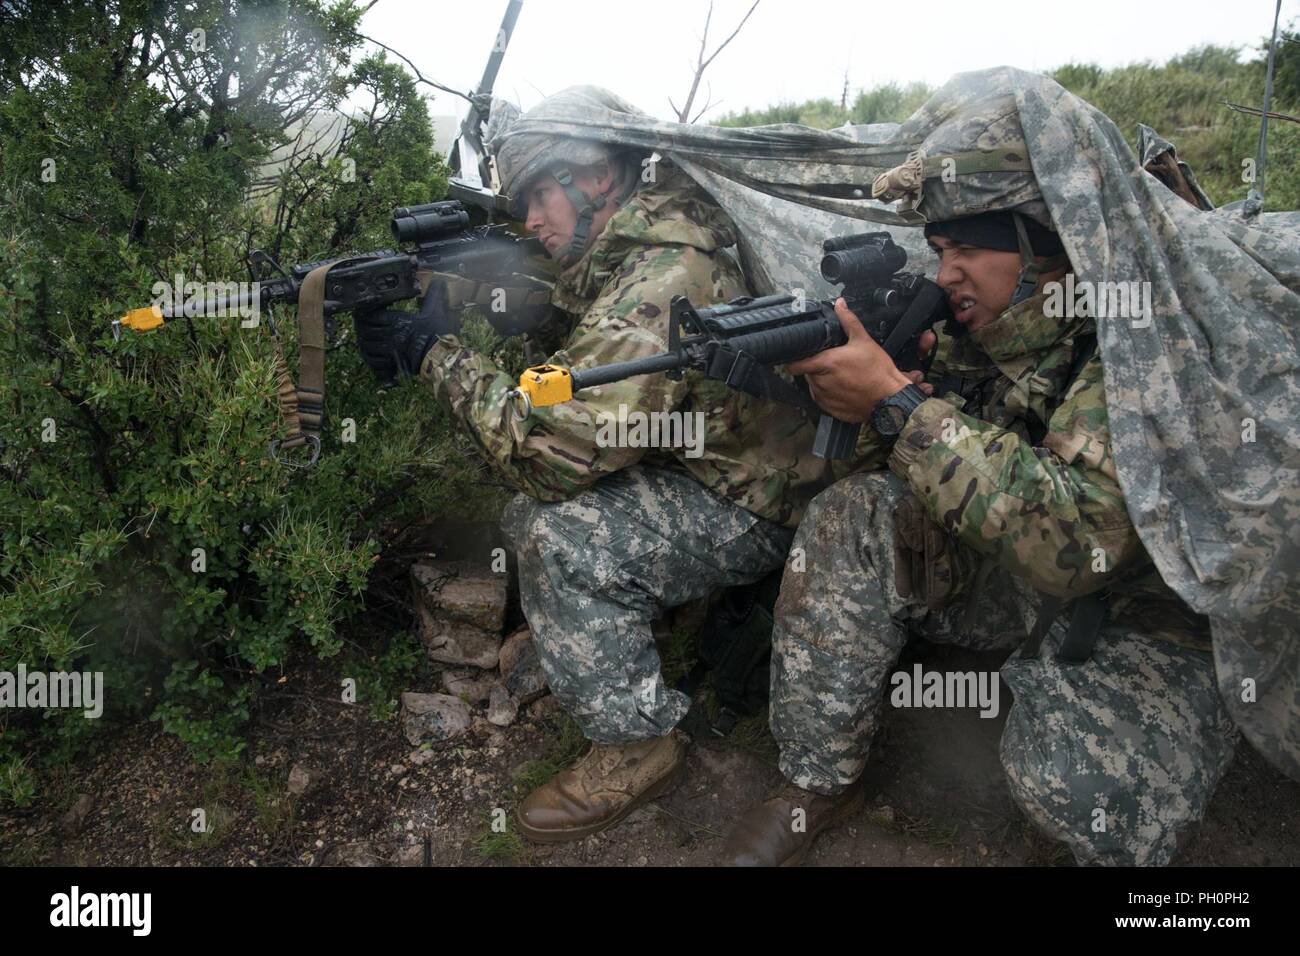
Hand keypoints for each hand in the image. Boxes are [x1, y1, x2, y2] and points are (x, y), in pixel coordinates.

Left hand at [354, 281, 456, 379]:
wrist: (442, 357)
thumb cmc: (439, 334)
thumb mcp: (438, 310)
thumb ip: (435, 295)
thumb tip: (440, 282)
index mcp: (397, 321)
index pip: (371, 315)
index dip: (364, 312)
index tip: (364, 310)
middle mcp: (390, 335)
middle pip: (365, 330)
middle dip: (361, 326)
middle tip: (361, 323)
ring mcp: (390, 350)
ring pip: (367, 346)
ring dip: (364, 341)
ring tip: (364, 338)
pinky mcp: (393, 363)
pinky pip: (374, 362)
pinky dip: (370, 358)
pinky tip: (372, 355)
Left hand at [787, 299, 931, 422]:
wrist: (890, 399)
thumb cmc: (878, 372)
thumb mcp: (864, 341)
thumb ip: (848, 321)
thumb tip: (840, 305)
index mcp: (825, 364)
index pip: (795, 365)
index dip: (796, 359)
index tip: (802, 356)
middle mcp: (821, 383)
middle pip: (808, 374)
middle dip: (816, 368)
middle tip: (833, 363)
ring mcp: (825, 398)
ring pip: (815, 387)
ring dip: (822, 381)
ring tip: (841, 376)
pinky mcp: (831, 410)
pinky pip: (823, 400)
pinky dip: (829, 394)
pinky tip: (844, 389)